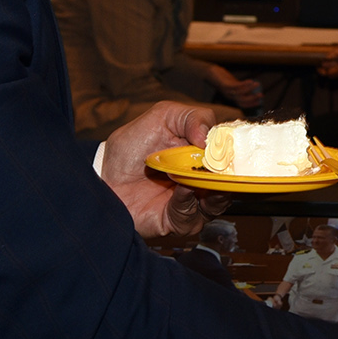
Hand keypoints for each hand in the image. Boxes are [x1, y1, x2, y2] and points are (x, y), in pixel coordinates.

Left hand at [100, 102, 228, 236]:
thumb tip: (211, 136)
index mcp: (203, 154)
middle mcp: (203, 179)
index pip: (231, 154)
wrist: (102, 178)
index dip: (234, 149)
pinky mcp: (178, 221)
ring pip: (218, 200)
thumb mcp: (161, 117)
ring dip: (210, 188)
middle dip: (226, 171)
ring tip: (195, 176)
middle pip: (231, 179)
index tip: (230, 144)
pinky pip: (193, 215)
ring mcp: (193, 202)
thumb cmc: (130, 148)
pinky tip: (180, 189)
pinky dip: (189, 202)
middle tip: (217, 163)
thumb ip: (191, 117)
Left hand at [206, 64, 264, 108]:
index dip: (251, 104)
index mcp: (231, 97)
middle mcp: (229, 95)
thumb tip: (249, 88)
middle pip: (242, 100)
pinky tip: (250, 80)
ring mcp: (227, 90)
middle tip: (261, 95)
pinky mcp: (225, 84)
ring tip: (257, 84)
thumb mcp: (232, 84)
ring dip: (250, 89)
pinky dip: (244, 84)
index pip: (242, 103)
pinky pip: (236, 86)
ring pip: (240, 93)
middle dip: (252, 98)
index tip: (260, 101)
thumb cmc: (221, 78)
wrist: (209, 73)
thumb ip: (239, 87)